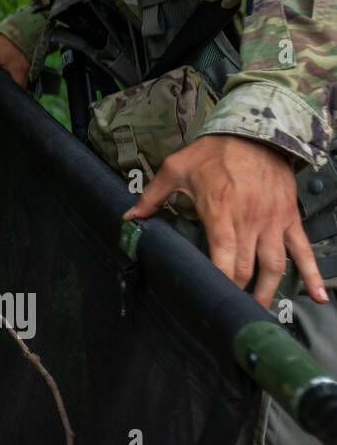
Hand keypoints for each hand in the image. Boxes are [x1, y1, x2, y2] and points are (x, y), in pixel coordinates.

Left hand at [122, 134, 329, 308]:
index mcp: (220, 213)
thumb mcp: (175, 169)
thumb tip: (128, 217)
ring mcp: (272, 222)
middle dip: (238, 293)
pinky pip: (303, 250)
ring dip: (268, 292)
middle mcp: (249, 222)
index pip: (222, 258)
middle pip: (246, 268)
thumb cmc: (212, 153)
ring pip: (274, 265)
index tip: (210, 300)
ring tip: (258, 312)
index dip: (218, 283)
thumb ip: (151, 197)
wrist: (254, 132)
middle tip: (229, 312)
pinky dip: (313, 274)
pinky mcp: (289, 218)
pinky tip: (320, 296)